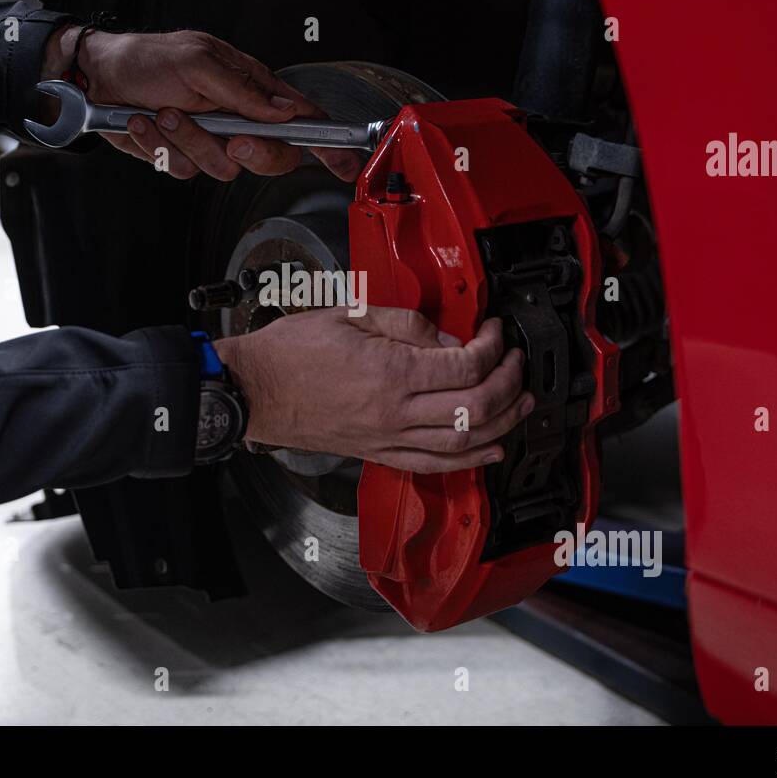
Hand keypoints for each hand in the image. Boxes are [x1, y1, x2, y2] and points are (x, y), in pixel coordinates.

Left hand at [41, 27, 360, 181]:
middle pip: (271, 156)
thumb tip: (284, 111)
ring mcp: (210, 139)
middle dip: (250, 151)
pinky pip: (185, 171)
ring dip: (188, 141)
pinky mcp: (183, 155)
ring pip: (222, 168)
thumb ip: (243, 91)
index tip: (344, 162)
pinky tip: (145, 124)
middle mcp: (237, 118)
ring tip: (163, 113)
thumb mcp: (198, 62)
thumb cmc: (147, 58)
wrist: (96, 80)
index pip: (301, 118)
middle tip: (231, 138)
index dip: (328, 142)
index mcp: (252, 89)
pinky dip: (159, 148)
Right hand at [214, 307, 532, 473]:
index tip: (495, 332)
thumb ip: (406, 323)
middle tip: (517, 362)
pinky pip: (434, 464)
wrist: (254, 390)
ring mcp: (388, 438)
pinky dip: (470, 459)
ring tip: (522, 403)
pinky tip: (491, 448)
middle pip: (477, 405)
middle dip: (510, 382)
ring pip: (464, 440)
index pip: (466, 364)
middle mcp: (395, 412)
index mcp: (391, 372)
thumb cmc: (289, 353)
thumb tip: (448, 335)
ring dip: (503, 422)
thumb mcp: (349, 314)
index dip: (493, 345)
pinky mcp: (379, 453)